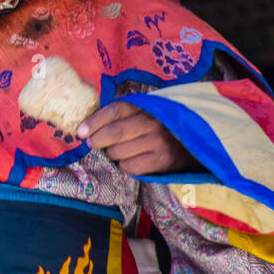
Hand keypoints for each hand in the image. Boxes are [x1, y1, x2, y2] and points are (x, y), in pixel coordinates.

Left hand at [77, 101, 191, 175]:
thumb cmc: (160, 128)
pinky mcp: (161, 160)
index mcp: (146, 107)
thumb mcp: (145, 113)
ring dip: (112, 154)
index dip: (94, 121)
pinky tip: (133, 160)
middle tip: (92, 143)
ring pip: (118, 152)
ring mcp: (157, 142)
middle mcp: (152, 123)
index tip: (80, 131)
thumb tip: (87, 126)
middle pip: (114, 133)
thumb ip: (122, 115)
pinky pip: (129, 166)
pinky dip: (125, 165)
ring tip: (120, 151)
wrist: (192, 143)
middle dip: (97, 140)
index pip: (115, 111)